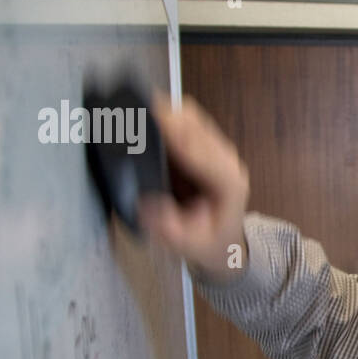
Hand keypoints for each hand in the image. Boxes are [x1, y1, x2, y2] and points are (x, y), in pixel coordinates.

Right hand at [138, 94, 250, 281]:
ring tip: (130, 114)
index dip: (180, 137)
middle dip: (164, 118)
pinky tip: (141, 118)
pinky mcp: (204, 142)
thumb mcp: (186, 244)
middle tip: (128, 116)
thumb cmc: (206, 242)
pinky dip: (163, 116)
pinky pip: (184, 119)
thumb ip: (169, 228)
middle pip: (196, 126)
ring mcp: (217, 148)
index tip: (156, 123)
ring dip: (162, 113)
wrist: (223, 238)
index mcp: (228, 184)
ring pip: (189, 117)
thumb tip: (148, 203)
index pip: (205, 153)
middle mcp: (226, 159)